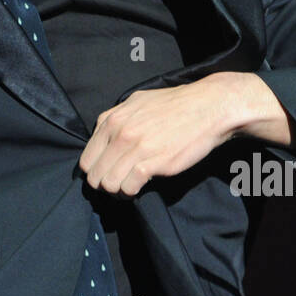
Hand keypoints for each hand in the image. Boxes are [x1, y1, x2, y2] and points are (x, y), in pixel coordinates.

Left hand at [79, 72, 294, 195]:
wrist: (209, 108)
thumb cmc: (176, 105)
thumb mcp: (138, 101)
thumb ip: (117, 117)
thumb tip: (103, 131)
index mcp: (112, 119)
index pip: (87, 158)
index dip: (95, 171)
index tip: (108, 174)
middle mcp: (119, 133)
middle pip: (94, 175)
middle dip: (103, 184)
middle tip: (118, 185)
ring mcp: (135, 148)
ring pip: (108, 184)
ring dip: (117, 192)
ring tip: (128, 189)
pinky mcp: (152, 163)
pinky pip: (128, 187)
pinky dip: (130, 193)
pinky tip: (138, 189)